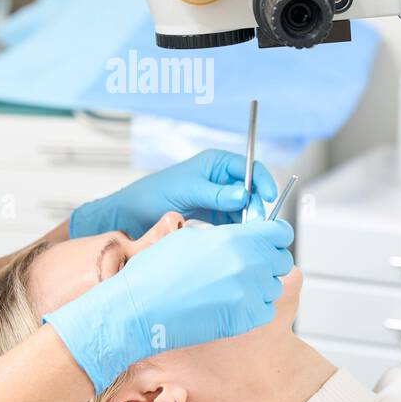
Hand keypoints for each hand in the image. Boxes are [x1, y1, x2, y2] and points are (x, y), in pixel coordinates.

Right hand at [45, 220, 294, 392]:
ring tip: (230, 287)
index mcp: (235, 239)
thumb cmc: (156, 273)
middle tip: (246, 266)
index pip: (280, 231)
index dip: (274, 234)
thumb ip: (224, 234)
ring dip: (259, 285)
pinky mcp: (244, 320)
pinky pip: (264, 310)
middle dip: (268, 260)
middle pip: (281, 260)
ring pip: (272, 287)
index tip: (268, 239)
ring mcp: (247, 296)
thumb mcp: (189, 238)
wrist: (139, 310)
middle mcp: (247, 266)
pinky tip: (229, 304)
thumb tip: (242, 235)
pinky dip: (253, 308)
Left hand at [69, 149, 277, 239]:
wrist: (132, 216)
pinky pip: (232, 221)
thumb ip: (215, 193)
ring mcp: (216, 197)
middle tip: (255, 224)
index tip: (268, 198)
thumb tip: (242, 194)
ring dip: (246, 221)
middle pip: (250, 190)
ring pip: (243, 208)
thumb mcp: (186, 190)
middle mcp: (219, 178)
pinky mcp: (212, 214)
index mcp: (215, 163)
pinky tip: (232, 238)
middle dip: (255, 206)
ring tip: (244, 235)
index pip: (250, 168)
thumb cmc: (153, 194)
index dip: (262, 181)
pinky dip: (235, 229)